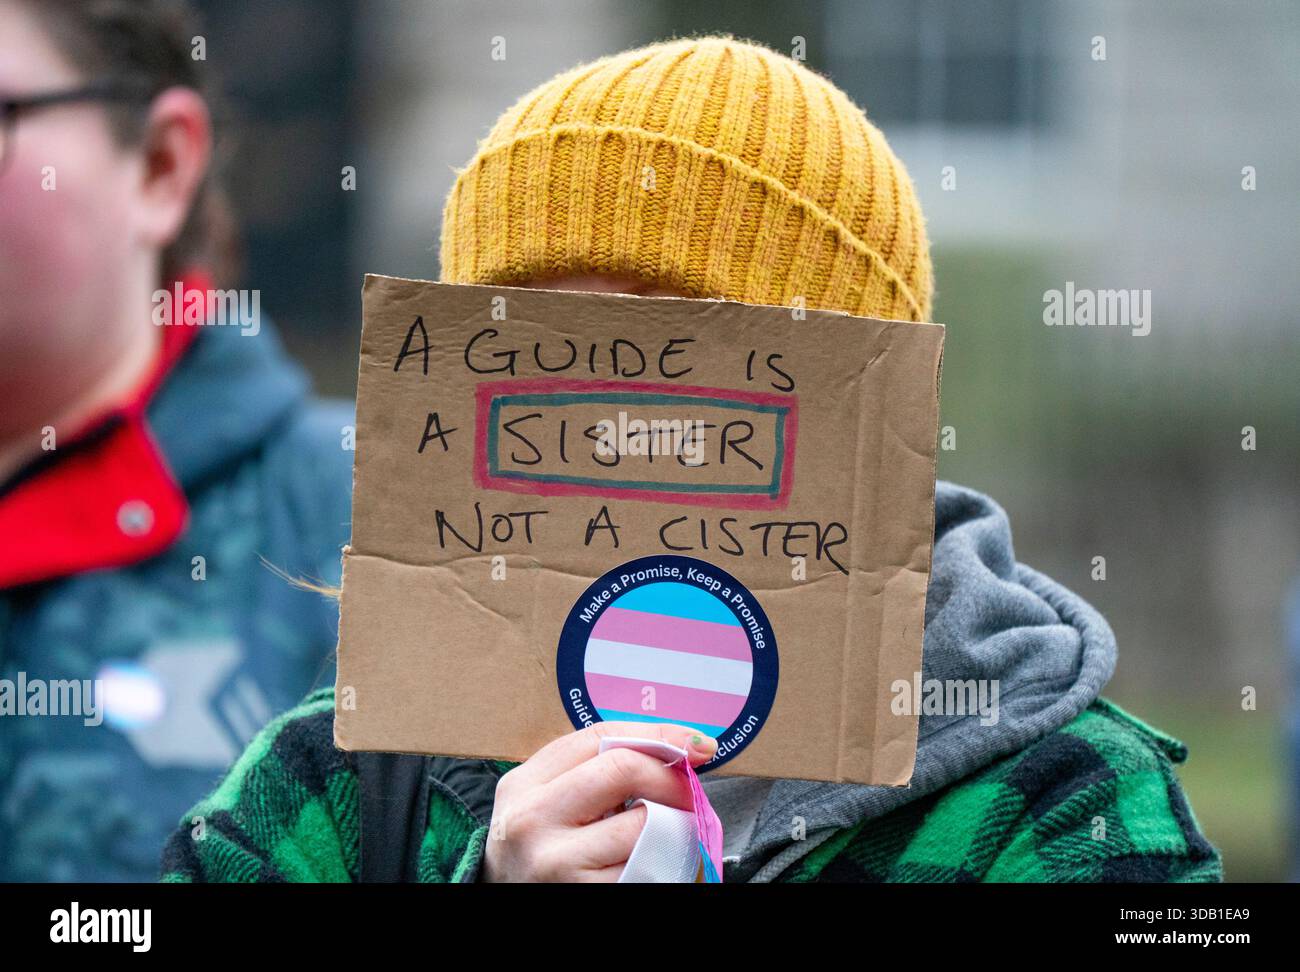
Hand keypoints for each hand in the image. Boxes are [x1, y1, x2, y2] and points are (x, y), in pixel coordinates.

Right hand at [481, 722, 717, 881]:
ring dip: (673, 824)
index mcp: (524, 782)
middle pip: (623, 769)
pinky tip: (651, 860)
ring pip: (643, 822)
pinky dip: (660, 860)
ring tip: (668, 830)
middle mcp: (533, 817)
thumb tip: (677, 749)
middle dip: (670, 776)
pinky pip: (644, 866)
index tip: (696, 744)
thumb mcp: (546, 802)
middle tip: (690, 791)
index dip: (658, 734)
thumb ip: (590, 771)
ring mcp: (556, 860)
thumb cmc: (538, 850)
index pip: (600, 737)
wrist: (505, 901)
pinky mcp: (584, 894)